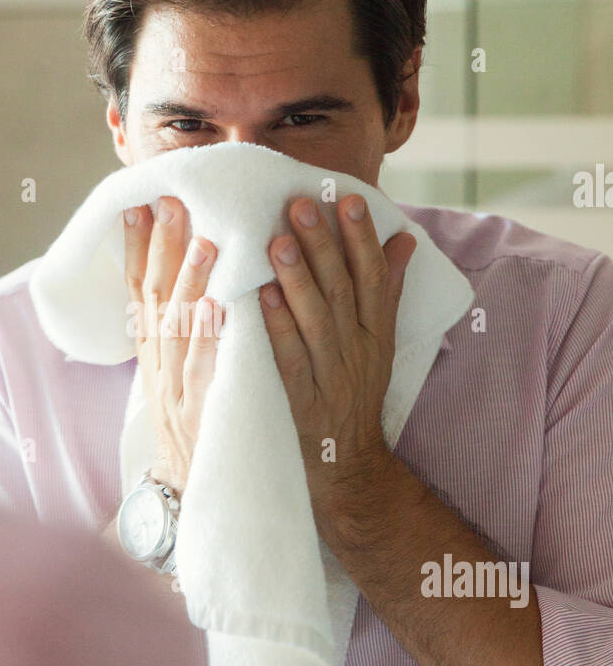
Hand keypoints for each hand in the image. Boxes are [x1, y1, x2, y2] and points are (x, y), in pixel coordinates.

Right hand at [123, 196, 222, 494]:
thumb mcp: (169, 373)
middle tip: (173, 201)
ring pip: (181, 325)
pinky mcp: (202, 407)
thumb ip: (175, 330)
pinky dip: (212, 334)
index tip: (138, 203)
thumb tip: (180, 284)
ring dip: (191, 281)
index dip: (138, 246)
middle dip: (163, 247)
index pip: (140, 289)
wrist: (187, 489)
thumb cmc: (188, 424)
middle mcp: (158, 362)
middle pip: (156, 295)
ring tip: (205, 240)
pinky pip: (206, 366)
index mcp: (152, 350)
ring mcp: (177, 384)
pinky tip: (223, 304)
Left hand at [259, 193, 414, 545]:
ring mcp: (332, 376)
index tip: (348, 199)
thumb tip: (403, 239)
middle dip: (324, 246)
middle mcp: (358, 350)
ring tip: (279, 239)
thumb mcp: (382, 342)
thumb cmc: (359, 393)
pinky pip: (291, 359)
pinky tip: (263, 296)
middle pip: (344, 291)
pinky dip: (279, 326)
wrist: (352, 465)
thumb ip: (388, 289)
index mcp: (377, 332)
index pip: (374, 277)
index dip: (362, 238)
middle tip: (302, 204)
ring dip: (299, 278)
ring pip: (318, 321)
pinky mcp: (305, 401)